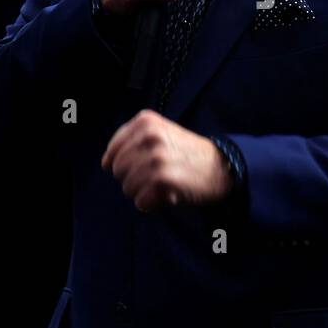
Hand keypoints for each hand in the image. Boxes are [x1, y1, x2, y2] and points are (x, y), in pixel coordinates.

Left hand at [101, 110, 231, 212]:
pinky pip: (140, 202)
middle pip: (117, 171)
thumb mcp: (161, 133)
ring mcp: (156, 158)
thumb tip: (105, 163)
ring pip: (127, 188)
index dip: (121, 164)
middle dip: (132, 179)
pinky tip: (167, 195)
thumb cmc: (188, 153)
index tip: (138, 168)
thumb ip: (133, 141)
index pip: (113, 150)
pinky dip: (152, 204)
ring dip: (143, 193)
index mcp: (146, 122)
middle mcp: (149, 136)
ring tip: (162, 186)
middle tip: (155, 177)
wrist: (222, 167)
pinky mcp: (163, 179)